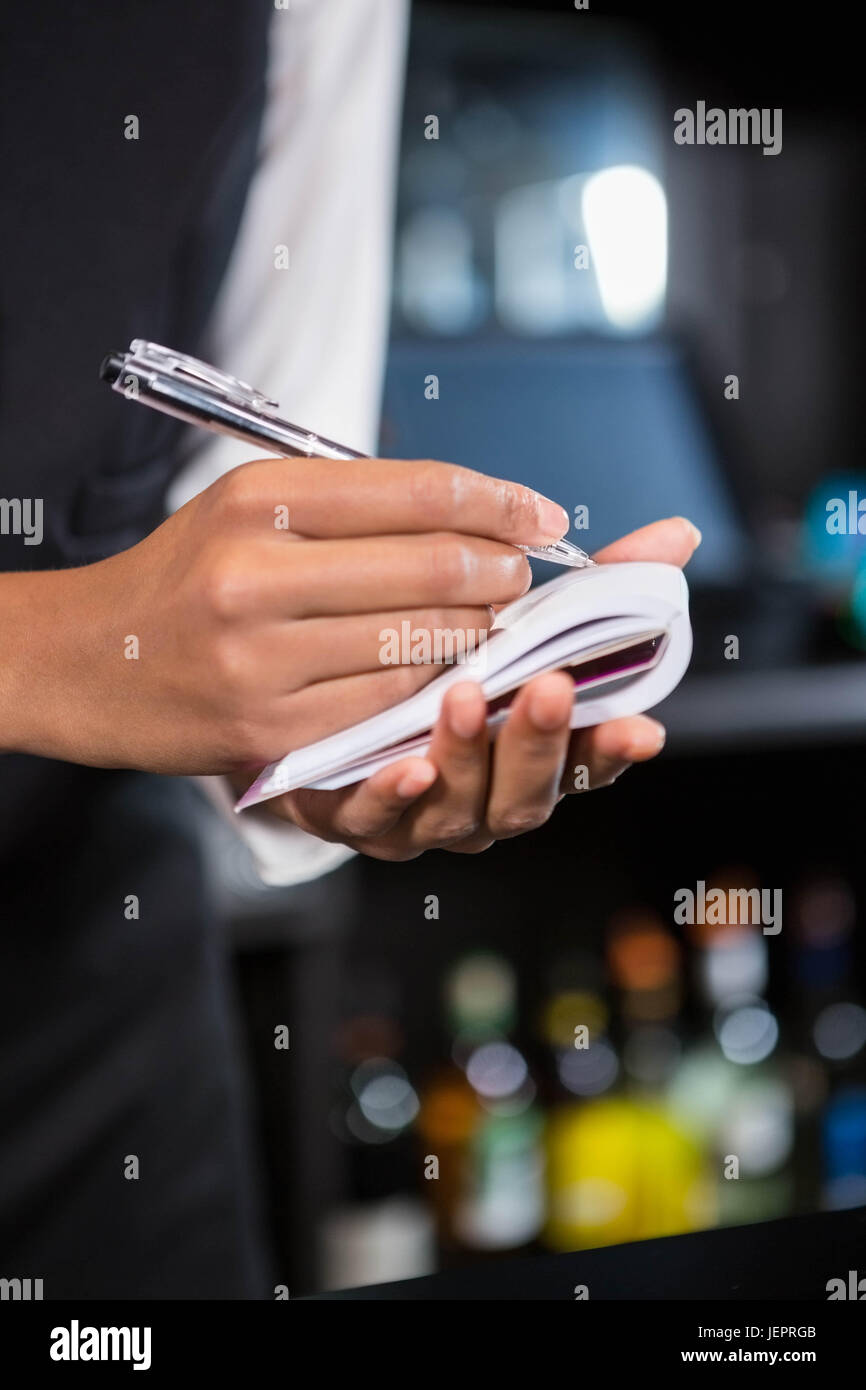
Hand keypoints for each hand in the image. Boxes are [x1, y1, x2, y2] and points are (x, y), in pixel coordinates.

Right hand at [0, 458, 567, 773]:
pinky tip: (440, 676)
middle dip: (502, 573)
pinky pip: (389, 705)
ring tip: (485, 625)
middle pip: (437, 568)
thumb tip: (478, 512)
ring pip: (423, 644)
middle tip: (519, 577)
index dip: (501, 503)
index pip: (421, 492)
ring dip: (477, 636)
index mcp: (260, 498)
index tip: (542, 517)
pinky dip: (431, 689)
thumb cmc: (186, 577)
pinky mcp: (270, 730)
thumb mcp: (249, 506)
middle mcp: (257, 574)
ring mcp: (262, 660)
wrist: (89, 660)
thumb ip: (354, 504)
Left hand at [259, 517, 700, 858]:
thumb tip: (677, 534)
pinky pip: (373, 815)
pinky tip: (403, 763)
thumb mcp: (515, 621)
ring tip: (464, 698)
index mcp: (527, 753)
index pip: (586, 761)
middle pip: (525, 795)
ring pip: (455, 807)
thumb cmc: (435, 665)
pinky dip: (391, 795)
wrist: (318, 706)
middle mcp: (482, 796)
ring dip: (466, 755)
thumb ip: (595, 589)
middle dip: (540, 742)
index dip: (613, 748)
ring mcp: (420, 813)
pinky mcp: (354, 813)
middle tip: (547, 688)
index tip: (641, 729)